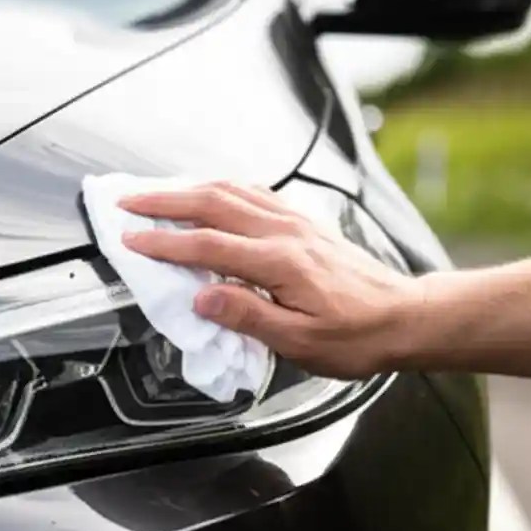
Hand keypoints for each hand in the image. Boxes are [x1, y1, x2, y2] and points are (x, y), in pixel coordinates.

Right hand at [119, 181, 424, 378]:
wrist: (404, 317)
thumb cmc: (356, 337)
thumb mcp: (300, 342)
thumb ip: (248, 317)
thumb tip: (203, 300)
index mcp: (281, 262)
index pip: (208, 246)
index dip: (165, 242)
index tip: (131, 240)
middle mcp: (285, 233)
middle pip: (212, 203)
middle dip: (163, 200)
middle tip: (126, 201)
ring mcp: (295, 222)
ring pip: (232, 190)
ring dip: (188, 188)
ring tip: (156, 193)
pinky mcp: (303, 223)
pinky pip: (255, 192)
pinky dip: (222, 188)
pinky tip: (210, 192)